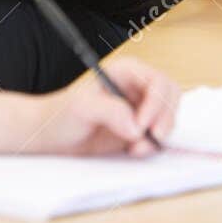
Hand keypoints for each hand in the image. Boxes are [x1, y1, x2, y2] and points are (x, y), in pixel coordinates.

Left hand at [25, 57, 180, 158]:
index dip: (156, 103)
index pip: (156, 81)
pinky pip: (158, 136)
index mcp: (126, 72)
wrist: (52, 137)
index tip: (143, 125)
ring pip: (168, 117)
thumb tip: (135, 125)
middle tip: (152, 138)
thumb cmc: (61, 114)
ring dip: (159, 135)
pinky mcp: (139, 130)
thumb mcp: (81, 108)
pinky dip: (153, 145)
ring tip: (135, 148)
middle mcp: (137, 88)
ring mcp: (140, 109)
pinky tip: (134, 150)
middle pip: (169, 97)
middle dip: (165, 119)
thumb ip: (109, 111)